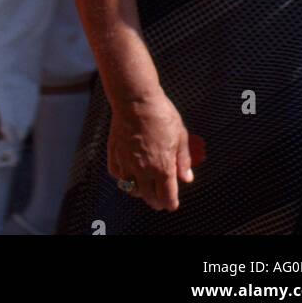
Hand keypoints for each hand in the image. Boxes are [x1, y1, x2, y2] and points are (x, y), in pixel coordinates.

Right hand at [108, 89, 192, 211]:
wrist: (135, 99)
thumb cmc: (160, 114)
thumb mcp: (180, 136)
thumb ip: (183, 161)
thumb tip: (187, 178)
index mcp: (162, 168)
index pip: (167, 199)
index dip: (171, 203)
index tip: (173, 202)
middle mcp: (143, 170)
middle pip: (149, 199)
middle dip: (157, 201)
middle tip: (160, 197)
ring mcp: (126, 163)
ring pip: (131, 189)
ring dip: (140, 190)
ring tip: (145, 184)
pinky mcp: (114, 154)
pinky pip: (117, 175)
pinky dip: (123, 177)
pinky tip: (129, 171)